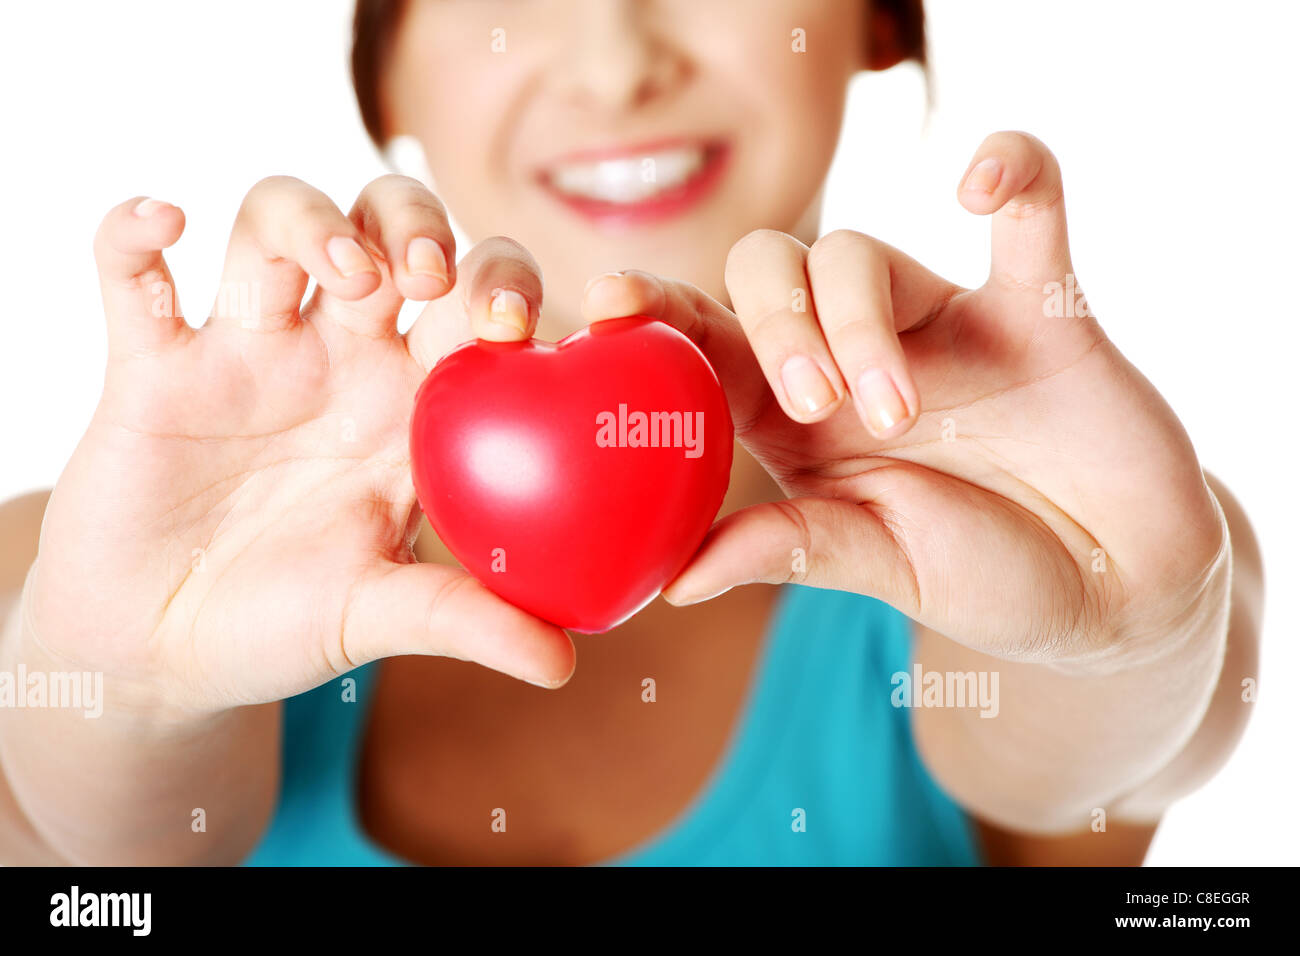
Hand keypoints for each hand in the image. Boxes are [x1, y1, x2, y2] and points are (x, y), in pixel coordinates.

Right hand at [24, 175, 574, 718]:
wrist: (159, 655)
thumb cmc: (280, 625)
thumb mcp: (376, 617)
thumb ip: (463, 619)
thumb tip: (564, 664)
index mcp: (409, 404)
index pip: (472, 303)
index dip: (502, 284)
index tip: (511, 322)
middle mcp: (336, 360)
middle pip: (388, 233)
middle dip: (415, 227)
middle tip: (430, 278)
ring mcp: (244, 354)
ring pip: (278, 222)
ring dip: (311, 220)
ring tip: (341, 272)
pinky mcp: (151, 367)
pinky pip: (132, 274)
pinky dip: (132, 233)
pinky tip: (161, 220)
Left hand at [582, 132, 1228, 667]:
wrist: (1114, 586)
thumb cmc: (985, 577)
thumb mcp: (878, 565)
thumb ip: (787, 550)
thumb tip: (674, 578)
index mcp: (796, 421)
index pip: (708, 344)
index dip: (657, 313)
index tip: (606, 301)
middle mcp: (853, 355)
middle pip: (767, 271)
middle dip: (774, 322)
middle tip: (814, 400)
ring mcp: (942, 323)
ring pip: (860, 252)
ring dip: (862, 321)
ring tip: (898, 412)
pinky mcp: (1038, 303)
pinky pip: (1027, 206)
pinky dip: (1010, 170)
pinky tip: (979, 186)